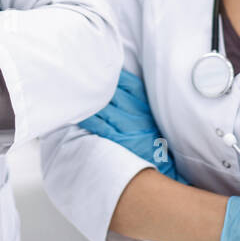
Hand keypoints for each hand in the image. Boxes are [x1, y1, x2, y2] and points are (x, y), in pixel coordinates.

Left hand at [79, 68, 187, 183]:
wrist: (164, 170)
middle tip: (80, 77)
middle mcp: (138, 114)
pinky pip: (102, 126)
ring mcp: (129, 127)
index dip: (115, 76)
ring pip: (105, 107)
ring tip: (75, 93)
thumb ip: (142, 106)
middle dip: (97, 85)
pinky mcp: (121, 141)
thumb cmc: (157, 145)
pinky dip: (89, 119)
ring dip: (88, 100)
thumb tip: (124, 92)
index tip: (102, 70)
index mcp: (148, 107)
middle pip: (113, 92)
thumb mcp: (155, 121)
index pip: (130, 84)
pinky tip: (78, 115)